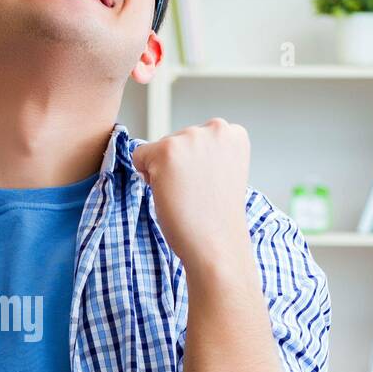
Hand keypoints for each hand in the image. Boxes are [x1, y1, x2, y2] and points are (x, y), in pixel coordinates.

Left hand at [132, 118, 250, 275]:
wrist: (215, 244)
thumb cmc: (216, 215)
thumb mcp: (222, 172)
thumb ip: (207, 153)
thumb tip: (174, 151)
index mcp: (233, 133)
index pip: (196, 138)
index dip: (195, 164)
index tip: (208, 184)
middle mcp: (215, 128)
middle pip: (176, 141)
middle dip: (178, 166)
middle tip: (196, 193)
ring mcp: (190, 138)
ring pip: (158, 149)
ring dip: (163, 172)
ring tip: (185, 194)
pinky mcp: (166, 151)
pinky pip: (139, 156)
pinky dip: (146, 176)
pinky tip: (168, 192)